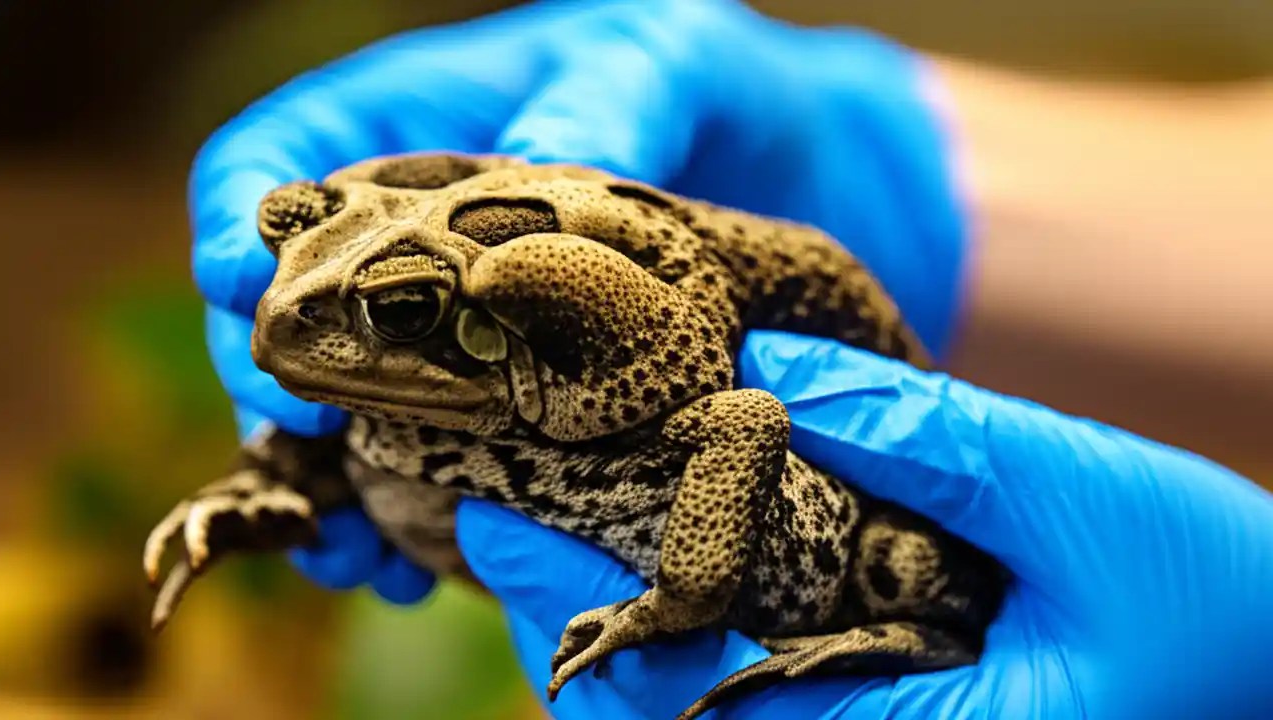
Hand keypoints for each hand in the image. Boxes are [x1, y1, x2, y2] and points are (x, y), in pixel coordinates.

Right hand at [194, 3, 966, 606]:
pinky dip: (411, 513)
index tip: (244, 285)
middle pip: (292, 301)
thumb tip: (526, 163)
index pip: (278, 159)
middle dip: (274, 378)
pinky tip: (411, 568)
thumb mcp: (661, 62)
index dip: (239, 222)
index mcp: (413, 127)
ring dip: (331, 479)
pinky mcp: (507, 391)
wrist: (784, 169)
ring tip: (349, 547)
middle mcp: (412, 231)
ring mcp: (453, 319)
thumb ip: (603, 98)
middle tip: (301, 441)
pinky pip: (434, 454)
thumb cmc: (704, 89)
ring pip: (347, 400)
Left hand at [453, 330, 1272, 718]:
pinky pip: (765, 697)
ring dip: (623, 634)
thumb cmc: (1221, 605)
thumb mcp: (1087, 504)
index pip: (689, 712)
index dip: (582, 618)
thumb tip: (773, 367)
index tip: (501, 523)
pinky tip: (667, 560)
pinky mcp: (897, 719)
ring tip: (551, 531)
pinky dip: (697, 638)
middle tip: (494, 518)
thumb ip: (933, 440)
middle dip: (575, 631)